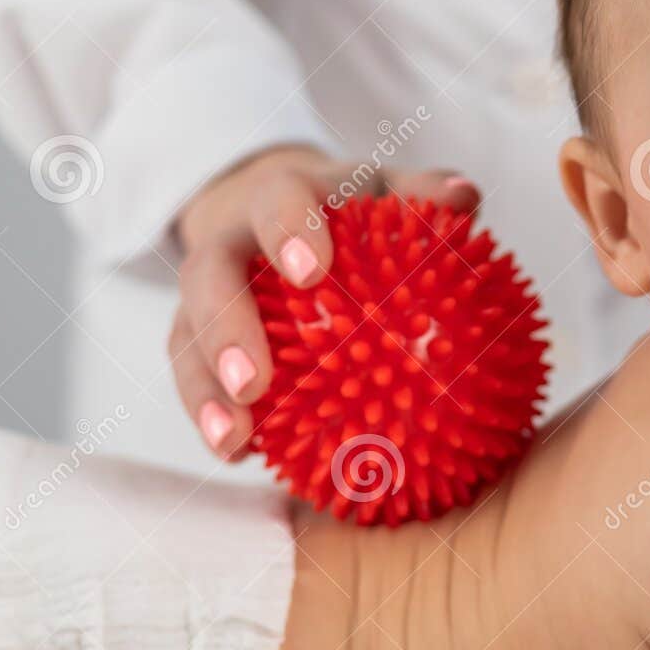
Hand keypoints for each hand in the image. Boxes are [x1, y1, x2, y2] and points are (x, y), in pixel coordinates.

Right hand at [169, 144, 480, 459]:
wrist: (273, 211)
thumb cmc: (349, 210)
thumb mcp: (385, 193)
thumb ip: (422, 194)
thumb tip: (464, 197)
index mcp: (280, 196)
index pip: (276, 200)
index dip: (287, 231)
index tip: (310, 273)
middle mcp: (229, 240)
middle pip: (208, 276)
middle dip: (225, 329)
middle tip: (256, 383)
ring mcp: (203, 292)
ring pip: (185, 335)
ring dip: (204, 391)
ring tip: (234, 440)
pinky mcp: (193, 335)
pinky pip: (192, 376)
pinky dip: (211, 415)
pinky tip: (242, 456)